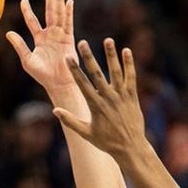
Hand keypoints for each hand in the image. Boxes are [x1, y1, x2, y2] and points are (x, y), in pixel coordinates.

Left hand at [6, 0, 75, 92]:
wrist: (57, 83)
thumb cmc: (42, 75)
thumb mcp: (26, 59)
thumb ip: (19, 45)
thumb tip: (8, 32)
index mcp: (40, 38)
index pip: (32, 20)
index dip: (27, 10)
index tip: (23, 0)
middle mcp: (51, 34)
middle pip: (49, 11)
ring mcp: (60, 35)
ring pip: (59, 13)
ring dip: (59, 0)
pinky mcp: (68, 39)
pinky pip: (68, 23)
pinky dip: (68, 12)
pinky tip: (68, 2)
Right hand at [53, 39, 147, 158]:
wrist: (130, 147)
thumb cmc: (106, 141)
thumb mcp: (86, 133)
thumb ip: (70, 121)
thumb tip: (55, 110)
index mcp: (95, 105)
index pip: (82, 84)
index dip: (74, 70)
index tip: (68, 57)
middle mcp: (108, 98)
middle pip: (97, 74)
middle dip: (89, 57)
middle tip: (82, 42)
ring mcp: (121, 96)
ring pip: (116, 72)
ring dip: (111, 55)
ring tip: (108, 40)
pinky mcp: (133, 96)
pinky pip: (131, 77)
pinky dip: (129, 64)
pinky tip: (127, 51)